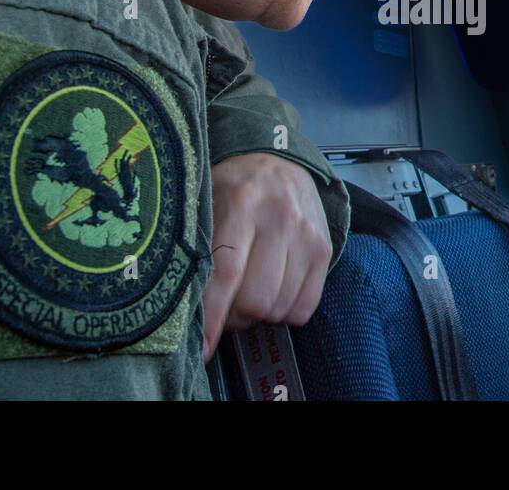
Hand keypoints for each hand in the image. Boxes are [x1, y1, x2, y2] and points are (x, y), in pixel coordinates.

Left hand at [201, 152, 331, 361]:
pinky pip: (305, 306)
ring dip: (260, 316)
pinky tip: (275, 294)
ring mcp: (306, 234)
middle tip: (227, 308)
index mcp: (241, 204)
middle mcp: (278, 218)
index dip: (213, 318)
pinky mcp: (324, 248)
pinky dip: (286, 313)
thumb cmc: (232, 187)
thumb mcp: (207, 202)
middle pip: (256, 299)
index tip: (201, 348)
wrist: (278, 160)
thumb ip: (199, 247)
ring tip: (249, 297)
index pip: (226, 273)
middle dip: (236, 318)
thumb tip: (183, 308)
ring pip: (280, 307)